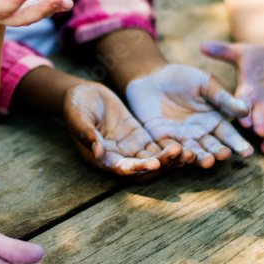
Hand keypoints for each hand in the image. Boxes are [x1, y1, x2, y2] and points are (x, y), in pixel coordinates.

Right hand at [63, 81, 182, 176]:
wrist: (82, 94)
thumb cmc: (75, 106)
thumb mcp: (78, 117)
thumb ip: (87, 134)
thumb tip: (97, 152)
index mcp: (101, 159)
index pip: (123, 168)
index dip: (139, 168)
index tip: (154, 163)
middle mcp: (118, 158)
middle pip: (143, 169)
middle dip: (161, 165)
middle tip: (178, 154)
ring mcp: (130, 149)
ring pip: (154, 160)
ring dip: (170, 159)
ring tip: (187, 150)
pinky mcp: (139, 137)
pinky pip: (157, 147)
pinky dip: (170, 149)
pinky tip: (186, 144)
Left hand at [125, 64, 252, 167]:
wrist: (152, 77)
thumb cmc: (183, 78)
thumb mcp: (205, 84)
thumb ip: (223, 98)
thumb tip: (245, 110)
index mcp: (214, 121)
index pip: (228, 135)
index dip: (238, 144)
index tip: (247, 152)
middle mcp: (200, 134)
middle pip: (212, 147)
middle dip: (218, 153)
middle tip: (224, 155)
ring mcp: (181, 138)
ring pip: (192, 152)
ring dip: (199, 158)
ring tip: (207, 161)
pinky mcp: (161, 139)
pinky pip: (169, 149)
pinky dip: (175, 154)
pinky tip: (182, 155)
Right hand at [201, 42, 263, 153]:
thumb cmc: (256, 55)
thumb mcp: (240, 51)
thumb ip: (223, 51)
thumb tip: (203, 46)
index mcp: (244, 93)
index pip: (240, 104)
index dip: (242, 112)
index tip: (244, 120)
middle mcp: (255, 106)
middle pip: (255, 119)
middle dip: (257, 126)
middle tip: (258, 134)